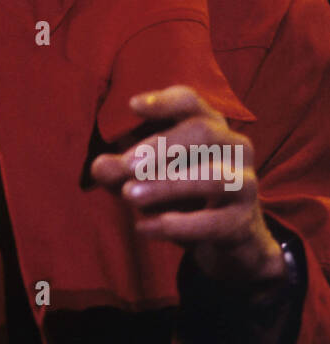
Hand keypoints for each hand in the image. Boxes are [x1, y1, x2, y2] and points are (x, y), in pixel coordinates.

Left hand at [90, 86, 285, 294]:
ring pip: (212, 177)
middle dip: (162, 145)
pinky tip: (142, 228)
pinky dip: (175, 225)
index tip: (132, 105)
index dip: (164, 102)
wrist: (227, 242)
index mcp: (209, 126)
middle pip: (204, 131)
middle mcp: (234, 147)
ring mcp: (244, 184)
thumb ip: (122, 171)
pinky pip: (212, 222)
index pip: (190, 102)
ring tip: (128, 195)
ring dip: (167, 185)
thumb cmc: (181, 196)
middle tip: (127, 164)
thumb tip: (100, 166)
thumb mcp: (146, 180)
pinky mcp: (243, 222)